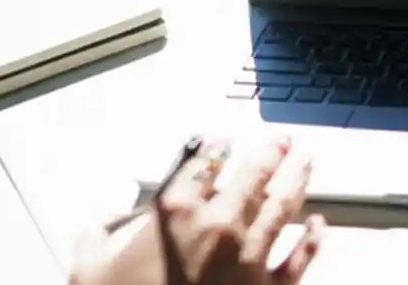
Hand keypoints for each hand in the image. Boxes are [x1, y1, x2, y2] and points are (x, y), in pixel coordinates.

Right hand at [71, 136, 324, 284]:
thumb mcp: (89, 267)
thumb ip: (96, 235)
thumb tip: (98, 223)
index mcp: (175, 213)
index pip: (203, 163)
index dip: (215, 147)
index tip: (222, 140)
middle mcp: (217, 227)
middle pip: (254, 176)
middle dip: (270, 154)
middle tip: (281, 142)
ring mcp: (248, 257)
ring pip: (282, 207)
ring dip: (297, 180)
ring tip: (306, 163)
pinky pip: (298, 260)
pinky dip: (312, 240)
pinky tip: (318, 226)